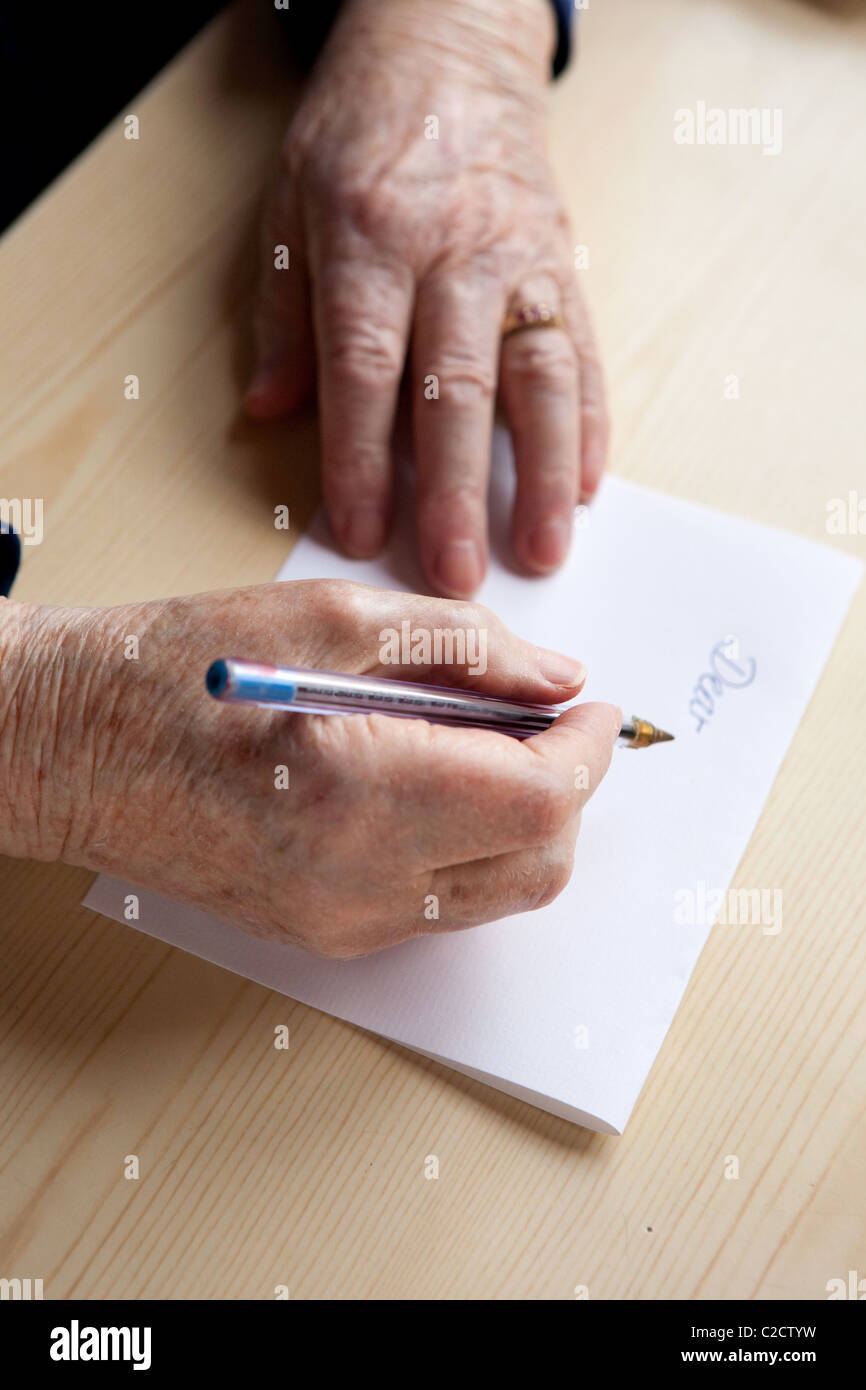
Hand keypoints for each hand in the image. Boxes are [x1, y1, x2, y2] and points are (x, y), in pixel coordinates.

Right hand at [0, 584, 619, 956]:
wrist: (69, 746)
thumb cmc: (176, 669)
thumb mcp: (332, 618)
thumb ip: (466, 647)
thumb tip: (557, 676)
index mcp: (362, 796)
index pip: (539, 799)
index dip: (589, 749)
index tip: (596, 706)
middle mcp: (359, 887)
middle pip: (537, 865)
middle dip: (570, 791)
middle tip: (551, 722)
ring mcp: (341, 924)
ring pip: (497, 895)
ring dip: (525, 823)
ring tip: (494, 745)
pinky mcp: (322, 934)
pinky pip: (439, 905)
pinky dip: (470, 848)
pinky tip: (439, 784)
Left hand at [245, 0, 608, 596]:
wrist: (451, 48)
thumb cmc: (362, 133)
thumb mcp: (291, 204)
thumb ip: (285, 313)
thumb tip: (270, 412)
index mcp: (370, 238)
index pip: (366, 370)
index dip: (362, 460)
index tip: (362, 533)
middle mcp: (453, 252)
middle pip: (457, 389)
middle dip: (457, 491)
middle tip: (457, 575)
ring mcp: (519, 260)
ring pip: (539, 378)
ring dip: (543, 474)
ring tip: (544, 550)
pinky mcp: (562, 267)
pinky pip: (582, 352)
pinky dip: (588, 424)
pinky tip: (588, 485)